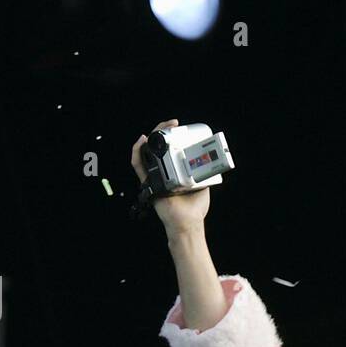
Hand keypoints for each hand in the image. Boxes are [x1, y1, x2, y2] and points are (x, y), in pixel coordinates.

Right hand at [130, 118, 210, 234]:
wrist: (188, 223)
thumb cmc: (195, 209)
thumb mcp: (203, 185)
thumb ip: (203, 173)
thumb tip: (209, 160)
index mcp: (175, 171)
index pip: (171, 149)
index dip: (173, 136)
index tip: (180, 127)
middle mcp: (163, 172)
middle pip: (158, 147)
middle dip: (163, 131)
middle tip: (173, 123)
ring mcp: (155, 177)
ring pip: (147, 152)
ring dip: (151, 137)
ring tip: (160, 127)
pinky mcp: (148, 183)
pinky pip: (138, 166)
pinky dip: (136, 152)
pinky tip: (141, 140)